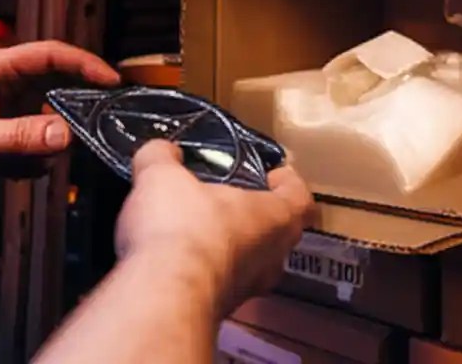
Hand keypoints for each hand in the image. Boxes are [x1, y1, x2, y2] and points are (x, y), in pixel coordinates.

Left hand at [0, 41, 119, 182]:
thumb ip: (18, 137)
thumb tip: (65, 135)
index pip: (53, 57)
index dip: (85, 65)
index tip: (112, 82)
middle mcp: (8, 88)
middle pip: (59, 88)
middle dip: (78, 109)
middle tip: (101, 126)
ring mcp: (7, 113)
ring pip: (50, 122)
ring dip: (53, 142)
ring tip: (43, 158)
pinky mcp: (3, 137)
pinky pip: (35, 148)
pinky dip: (34, 162)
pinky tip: (15, 173)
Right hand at [114, 140, 313, 318]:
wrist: (162, 300)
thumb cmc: (180, 227)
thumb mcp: (161, 177)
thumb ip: (161, 157)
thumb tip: (161, 150)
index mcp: (273, 218)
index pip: (300, 199)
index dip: (290, 184)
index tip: (273, 174)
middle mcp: (271, 258)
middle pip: (281, 234)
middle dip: (259, 218)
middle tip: (233, 201)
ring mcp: (247, 291)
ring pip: (253, 264)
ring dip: (233, 249)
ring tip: (201, 231)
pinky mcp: (219, 312)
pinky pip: (222, 285)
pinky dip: (206, 272)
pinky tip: (177, 262)